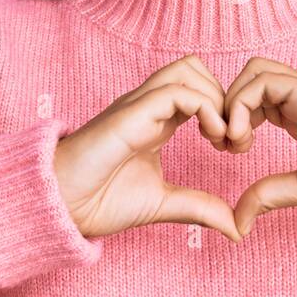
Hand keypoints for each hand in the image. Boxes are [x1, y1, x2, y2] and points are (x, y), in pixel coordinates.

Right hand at [53, 55, 242, 242]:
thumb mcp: (162, 205)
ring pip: (189, 68)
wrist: (60, 206)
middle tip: (234, 139)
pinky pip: (177, 91)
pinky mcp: (131, 114)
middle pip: (196, 68)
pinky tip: (211, 138)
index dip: (225, 111)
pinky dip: (205, 108)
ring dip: (217, 98)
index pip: (198, 90)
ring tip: (223, 138)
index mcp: (156, 121)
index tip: (235, 147)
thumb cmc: (99, 201)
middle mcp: (148, 106)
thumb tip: (236, 228)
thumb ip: (198, 208)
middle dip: (225, 97)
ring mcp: (138, 105)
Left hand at [221, 57, 296, 237]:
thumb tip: (238, 221)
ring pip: (252, 72)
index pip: (251, 99)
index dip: (230, 119)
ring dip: (231, 103)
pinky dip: (242, 105)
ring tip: (234, 140)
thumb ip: (270, 195)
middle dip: (224, 107)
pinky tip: (244, 138)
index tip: (229, 150)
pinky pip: (263, 82)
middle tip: (225, 144)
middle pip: (246, 79)